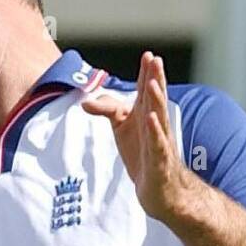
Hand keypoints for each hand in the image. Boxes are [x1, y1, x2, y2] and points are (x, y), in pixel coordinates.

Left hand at [81, 51, 192, 222]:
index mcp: (147, 115)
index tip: (148, 55)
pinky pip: (158, 146)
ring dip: (156, 101)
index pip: (147, 91)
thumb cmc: (142, 154)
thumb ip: (108, 109)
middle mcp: (156, 126)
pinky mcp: (159, 163)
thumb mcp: (122, 127)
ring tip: (152, 84)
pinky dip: (155, 133)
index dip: (147, 74)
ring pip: (159, 119)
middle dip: (155, 79)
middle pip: (155, 100)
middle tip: (154, 60)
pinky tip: (150, 120)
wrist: (160, 190)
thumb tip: (85, 101)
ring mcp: (160, 144)